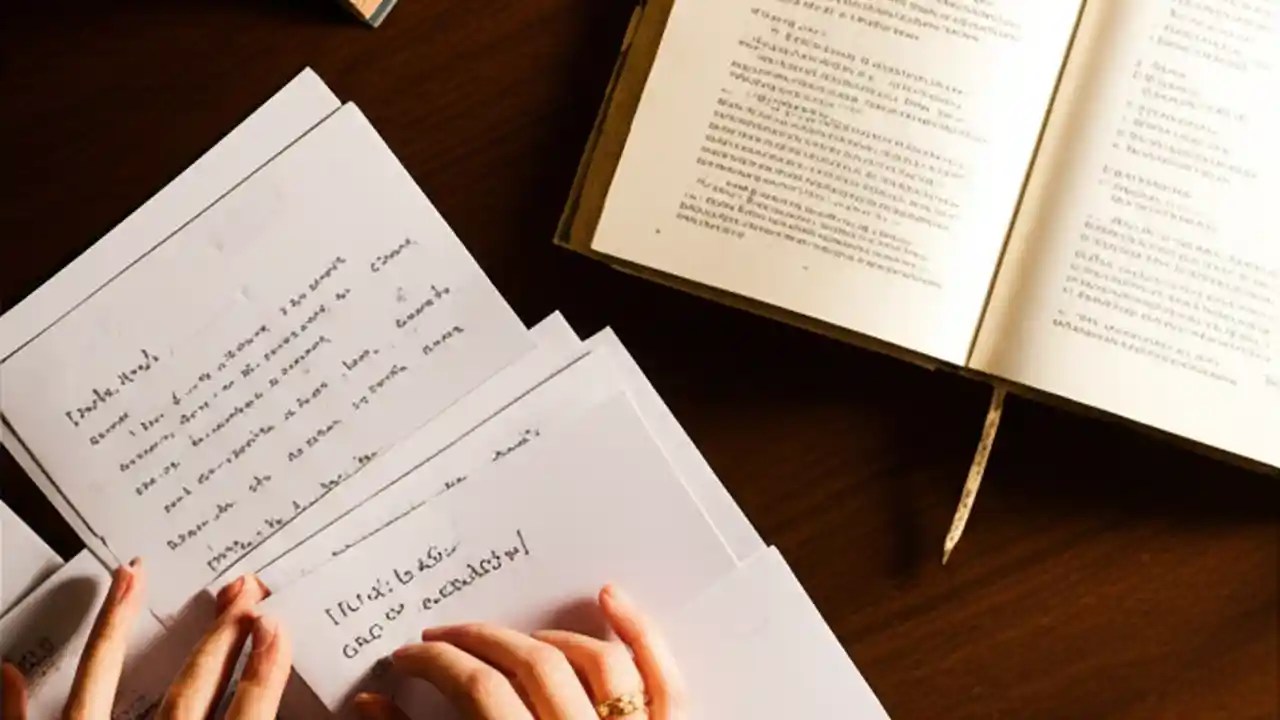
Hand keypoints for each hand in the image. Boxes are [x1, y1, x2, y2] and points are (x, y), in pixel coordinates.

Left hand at [0, 561, 291, 719]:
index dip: (263, 675)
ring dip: (115, 632)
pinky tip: (9, 671)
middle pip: (187, 695)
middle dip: (217, 639)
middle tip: (242, 589)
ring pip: (97, 692)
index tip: (277, 629)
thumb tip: (336, 706)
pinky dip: (15, 707)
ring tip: (130, 575)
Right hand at [354, 585, 682, 719]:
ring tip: (507, 638)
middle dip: (477, 641)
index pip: (478, 692)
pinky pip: (664, 678)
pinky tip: (607, 596)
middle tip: (439, 640)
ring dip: (545, 637)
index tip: (407, 658)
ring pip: (596, 662)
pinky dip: (641, 631)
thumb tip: (370, 706)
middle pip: (531, 666)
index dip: (436, 665)